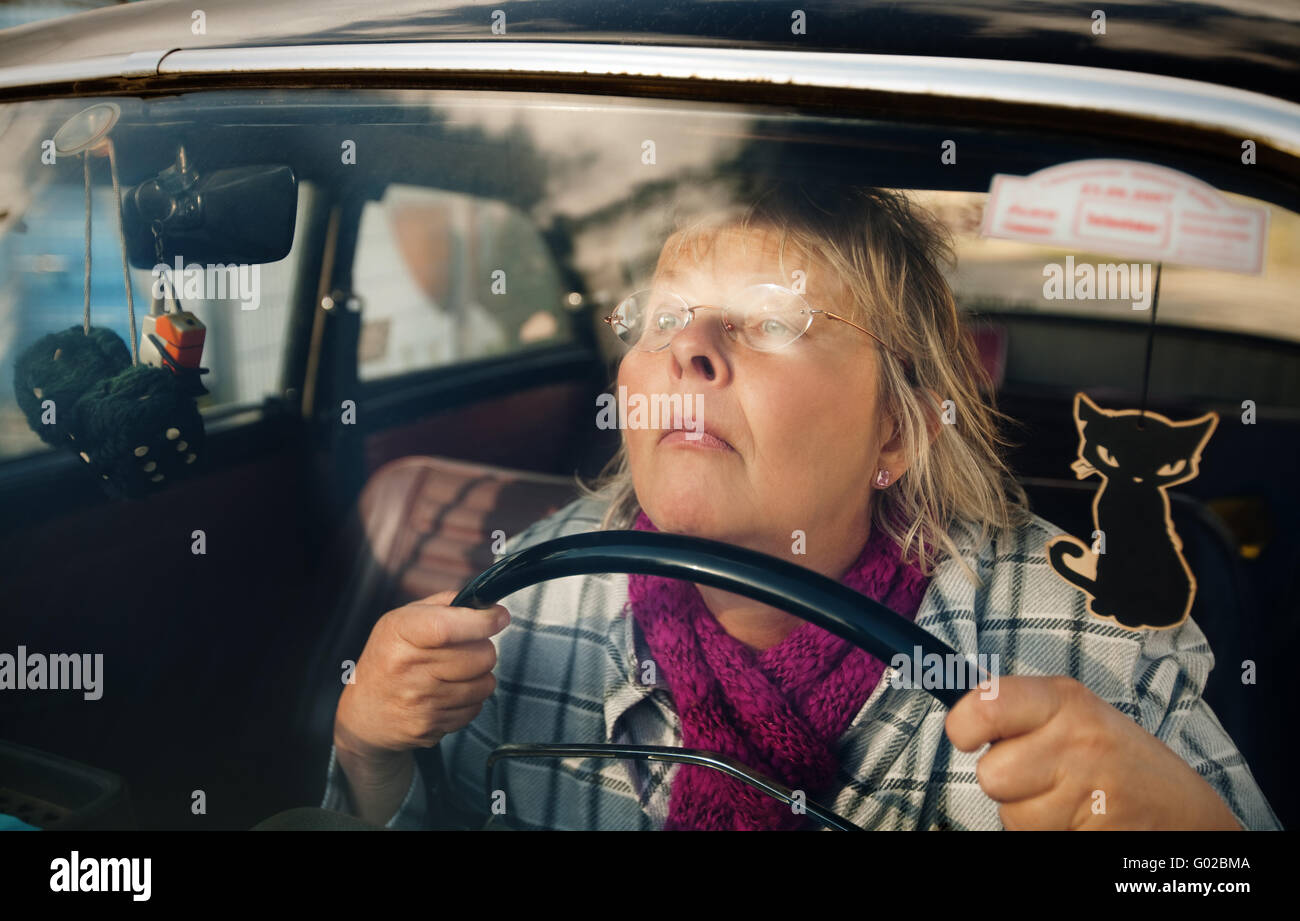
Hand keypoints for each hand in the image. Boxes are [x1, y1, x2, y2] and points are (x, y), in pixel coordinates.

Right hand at [334, 590, 508, 763]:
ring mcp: (419, 701)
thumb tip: (488, 603)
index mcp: (400, 634)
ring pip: (485, 684)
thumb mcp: (403, 620)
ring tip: (456, 672)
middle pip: (479, 656)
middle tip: (467, 649)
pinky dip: (470, 700)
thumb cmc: (389, 658)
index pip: (447, 628)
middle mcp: (407, 668)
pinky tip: (449, 694)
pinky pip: (476, 709)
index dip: (482, 622)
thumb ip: (445, 604)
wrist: (364, 714)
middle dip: (483, 648)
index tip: (498, 617)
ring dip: (479, 676)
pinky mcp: (430, 727)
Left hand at [945, 675, 1242, 829]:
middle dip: (1005, 782)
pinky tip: (1079, 820)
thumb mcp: (1074, 712)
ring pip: (1011, 816)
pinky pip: (1036, 837)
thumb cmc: (1118, 757)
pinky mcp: (1092, 832)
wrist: (1184, 811)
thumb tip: (959, 714)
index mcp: (1064, 700)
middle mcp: (1076, 741)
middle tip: (1039, 774)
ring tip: (1067, 798)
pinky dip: (1050, 834)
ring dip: (1030, 814)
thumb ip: (1019, 710)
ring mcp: (1088, 791)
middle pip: (991, 776)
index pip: (985, 706)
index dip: (963, 726)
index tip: (968, 734)